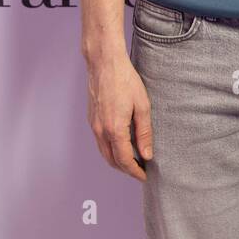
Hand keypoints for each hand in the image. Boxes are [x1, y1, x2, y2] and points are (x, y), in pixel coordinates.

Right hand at [85, 49, 152, 182]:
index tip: (145, 175)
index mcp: (115, 129)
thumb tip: (147, 154)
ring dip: (117, 161)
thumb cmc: (125, 80)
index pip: (124, 160)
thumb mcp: (142, 106)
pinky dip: (110, 150)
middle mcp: (101, 130)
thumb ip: (144, 133)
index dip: (135, 171)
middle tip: (141, 170)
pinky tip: (121, 144)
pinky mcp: (91, 118)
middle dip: (126, 169)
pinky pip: (99, 142)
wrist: (104, 63)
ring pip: (104, 152)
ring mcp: (93, 125)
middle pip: (112, 161)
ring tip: (133, 160)